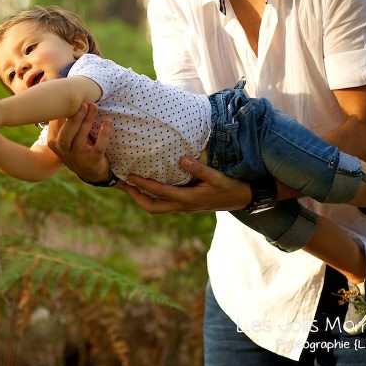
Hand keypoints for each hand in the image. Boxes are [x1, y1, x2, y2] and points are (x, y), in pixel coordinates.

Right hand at [46, 102, 111, 182]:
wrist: (90, 171)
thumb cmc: (76, 146)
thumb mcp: (65, 136)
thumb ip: (63, 119)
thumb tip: (59, 93)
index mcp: (55, 142)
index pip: (56, 125)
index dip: (62, 112)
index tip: (70, 97)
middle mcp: (64, 150)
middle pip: (66, 134)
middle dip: (74, 118)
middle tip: (83, 104)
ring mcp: (77, 157)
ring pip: (80, 139)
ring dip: (87, 121)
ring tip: (94, 106)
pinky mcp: (93, 161)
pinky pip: (98, 147)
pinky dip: (103, 135)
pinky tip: (107, 122)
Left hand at [123, 156, 250, 213]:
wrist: (242, 199)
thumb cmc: (229, 187)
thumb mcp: (217, 177)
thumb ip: (199, 168)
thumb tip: (182, 158)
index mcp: (187, 199)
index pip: (159, 192)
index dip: (143, 184)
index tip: (130, 176)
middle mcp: (182, 206)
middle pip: (151, 207)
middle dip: (135, 197)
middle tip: (122, 185)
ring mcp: (183, 207)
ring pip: (156, 207)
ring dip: (141, 198)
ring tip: (129, 186)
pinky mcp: (185, 205)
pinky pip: (163, 204)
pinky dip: (151, 197)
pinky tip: (147, 186)